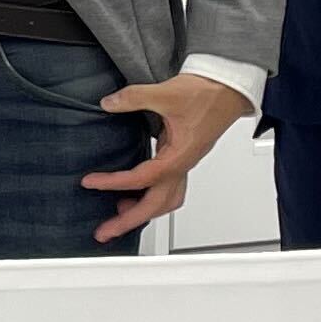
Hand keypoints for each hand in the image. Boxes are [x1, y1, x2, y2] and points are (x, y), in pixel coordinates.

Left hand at [82, 70, 251, 242]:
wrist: (229, 90)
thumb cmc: (207, 94)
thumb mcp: (167, 93)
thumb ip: (134, 98)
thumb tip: (109, 103)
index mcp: (178, 156)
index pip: (141, 178)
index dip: (113, 182)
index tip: (91, 182)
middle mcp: (182, 166)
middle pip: (155, 205)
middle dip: (128, 222)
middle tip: (105, 231)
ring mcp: (184, 165)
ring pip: (165, 201)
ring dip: (143, 213)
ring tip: (119, 215)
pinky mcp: (183, 158)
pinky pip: (169, 188)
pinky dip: (152, 197)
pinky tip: (137, 193)